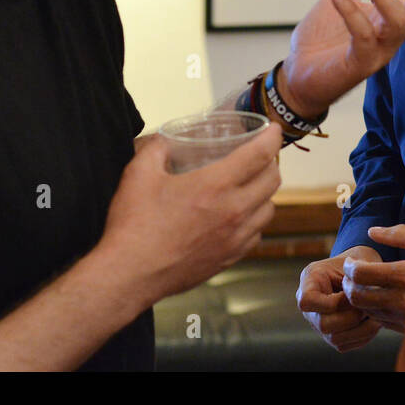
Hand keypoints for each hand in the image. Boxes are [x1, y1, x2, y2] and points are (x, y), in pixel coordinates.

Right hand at [97, 125, 281, 303]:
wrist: (130, 275)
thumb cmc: (134, 223)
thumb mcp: (139, 173)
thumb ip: (156, 148)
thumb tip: (166, 141)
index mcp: (215, 185)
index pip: (259, 154)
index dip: (272, 137)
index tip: (274, 129)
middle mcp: (234, 211)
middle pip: (272, 180)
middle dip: (270, 162)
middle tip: (259, 155)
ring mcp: (235, 238)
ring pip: (269, 209)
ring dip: (265, 193)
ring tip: (251, 186)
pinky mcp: (229, 259)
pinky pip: (256, 234)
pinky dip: (255, 220)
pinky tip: (240, 217)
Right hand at [297, 246, 383, 351]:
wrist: (363, 272)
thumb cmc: (361, 262)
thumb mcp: (359, 259)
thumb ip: (358, 275)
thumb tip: (358, 300)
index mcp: (310, 280)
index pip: (306, 301)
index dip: (330, 303)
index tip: (350, 293)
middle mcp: (310, 305)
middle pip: (323, 324)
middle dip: (351, 317)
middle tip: (367, 306)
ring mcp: (318, 323)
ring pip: (335, 339)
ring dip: (360, 328)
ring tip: (375, 313)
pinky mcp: (331, 336)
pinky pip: (345, 344)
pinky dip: (364, 335)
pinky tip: (374, 321)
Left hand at [339, 225, 404, 331]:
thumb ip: (399, 234)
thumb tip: (372, 231)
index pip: (362, 274)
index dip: (349, 268)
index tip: (349, 263)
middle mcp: (404, 299)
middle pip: (359, 297)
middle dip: (348, 285)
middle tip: (349, 276)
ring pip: (367, 311)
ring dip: (358, 299)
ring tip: (361, 286)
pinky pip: (381, 321)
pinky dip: (373, 311)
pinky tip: (378, 299)